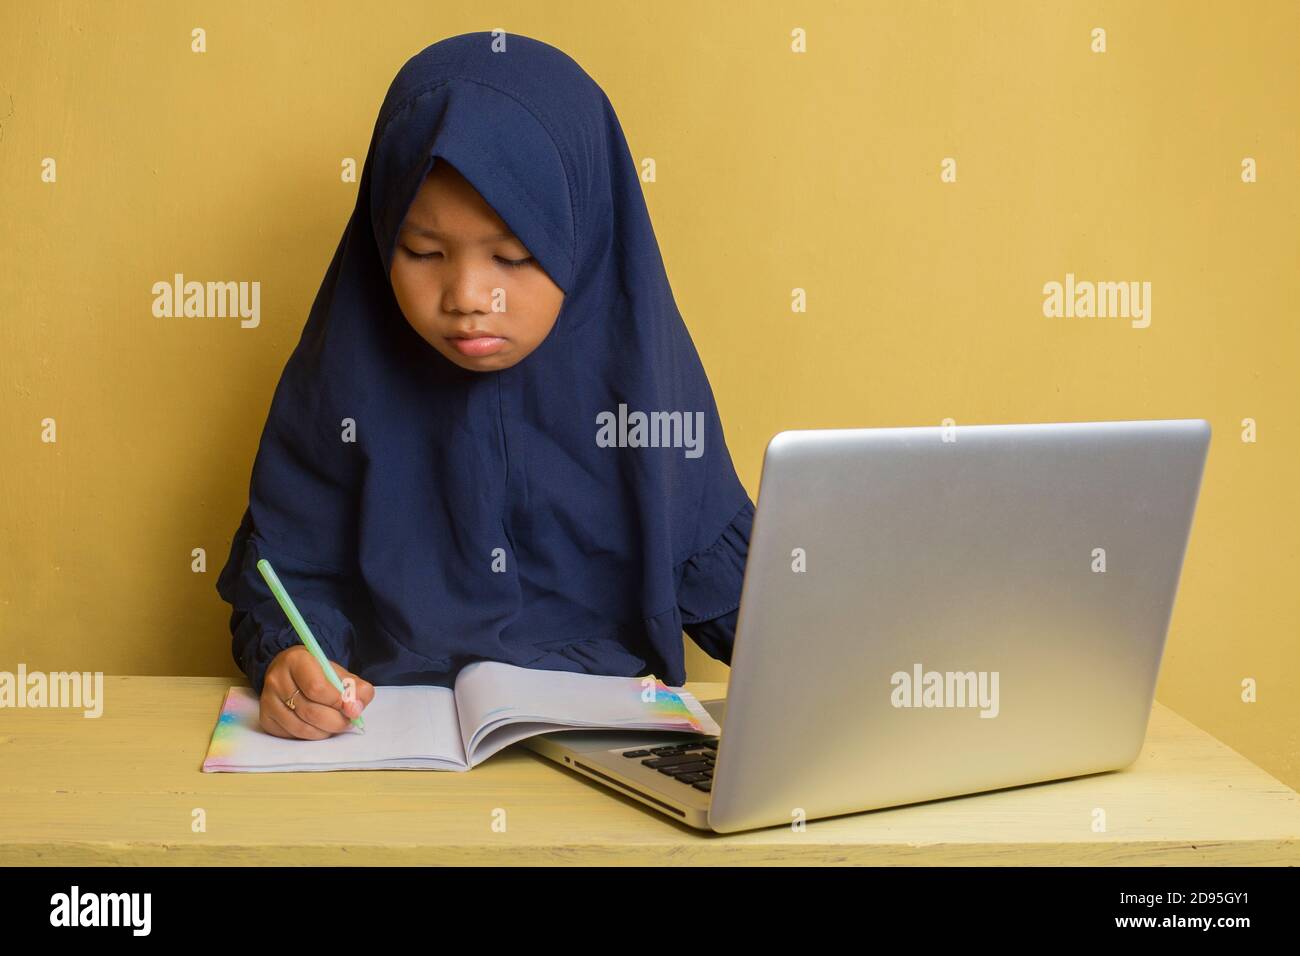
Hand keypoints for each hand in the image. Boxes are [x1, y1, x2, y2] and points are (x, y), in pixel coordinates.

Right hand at [260, 646, 374, 738]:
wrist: (291, 673)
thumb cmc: (318, 673)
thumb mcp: (339, 673)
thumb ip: (356, 688)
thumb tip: (355, 710)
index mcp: (296, 660)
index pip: (317, 688)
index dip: (338, 702)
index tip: (352, 708)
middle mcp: (277, 679)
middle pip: (310, 711)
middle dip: (335, 722)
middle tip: (348, 721)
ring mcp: (268, 701)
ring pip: (301, 728)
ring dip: (325, 731)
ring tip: (335, 724)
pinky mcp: (265, 719)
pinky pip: (292, 736)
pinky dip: (311, 736)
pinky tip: (318, 726)